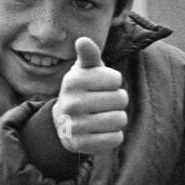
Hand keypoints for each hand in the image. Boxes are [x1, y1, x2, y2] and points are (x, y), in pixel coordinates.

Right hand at [52, 36, 128, 154]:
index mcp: (73, 81)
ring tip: (105, 116)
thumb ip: (89, 55)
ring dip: (118, 118)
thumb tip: (83, 40)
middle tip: (105, 102)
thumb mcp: (85, 70)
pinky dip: (114, 135)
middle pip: (121, 99)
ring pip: (120, 120)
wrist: (63, 123)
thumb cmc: (83, 89)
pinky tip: (103, 131)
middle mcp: (71, 103)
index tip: (103, 84)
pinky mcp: (81, 145)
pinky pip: (115, 139)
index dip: (114, 81)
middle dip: (118, 100)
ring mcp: (74, 126)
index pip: (116, 78)